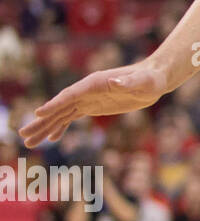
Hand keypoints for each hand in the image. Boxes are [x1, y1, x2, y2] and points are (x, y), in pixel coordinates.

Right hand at [18, 60, 168, 146]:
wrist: (154, 78)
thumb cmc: (151, 79)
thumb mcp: (143, 81)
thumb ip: (129, 82)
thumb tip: (117, 83)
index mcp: (95, 82)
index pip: (70, 95)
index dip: (55, 105)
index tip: (38, 114)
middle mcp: (87, 90)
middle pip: (60, 106)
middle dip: (42, 121)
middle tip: (23, 134)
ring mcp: (88, 98)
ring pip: (62, 114)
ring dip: (45, 127)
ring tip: (29, 141)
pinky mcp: (93, 106)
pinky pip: (71, 117)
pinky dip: (60, 127)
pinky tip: (52, 138)